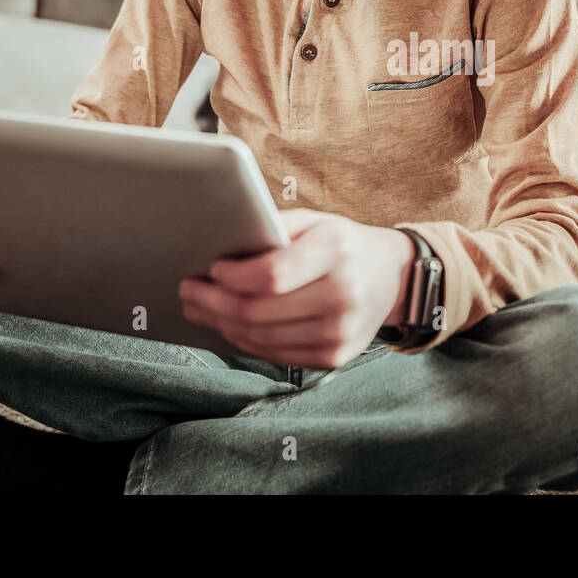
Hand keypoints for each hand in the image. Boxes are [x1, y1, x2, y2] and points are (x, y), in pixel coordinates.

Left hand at [178, 208, 413, 368]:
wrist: (390, 277)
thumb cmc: (341, 243)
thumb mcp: (315, 221)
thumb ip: (272, 230)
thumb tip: (219, 248)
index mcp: (337, 252)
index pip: (272, 275)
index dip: (233, 278)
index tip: (211, 270)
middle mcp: (342, 295)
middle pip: (258, 312)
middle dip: (213, 303)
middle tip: (188, 291)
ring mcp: (339, 332)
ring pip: (261, 338)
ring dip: (221, 324)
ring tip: (200, 309)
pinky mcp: (334, 356)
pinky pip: (274, 354)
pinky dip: (244, 340)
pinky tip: (229, 325)